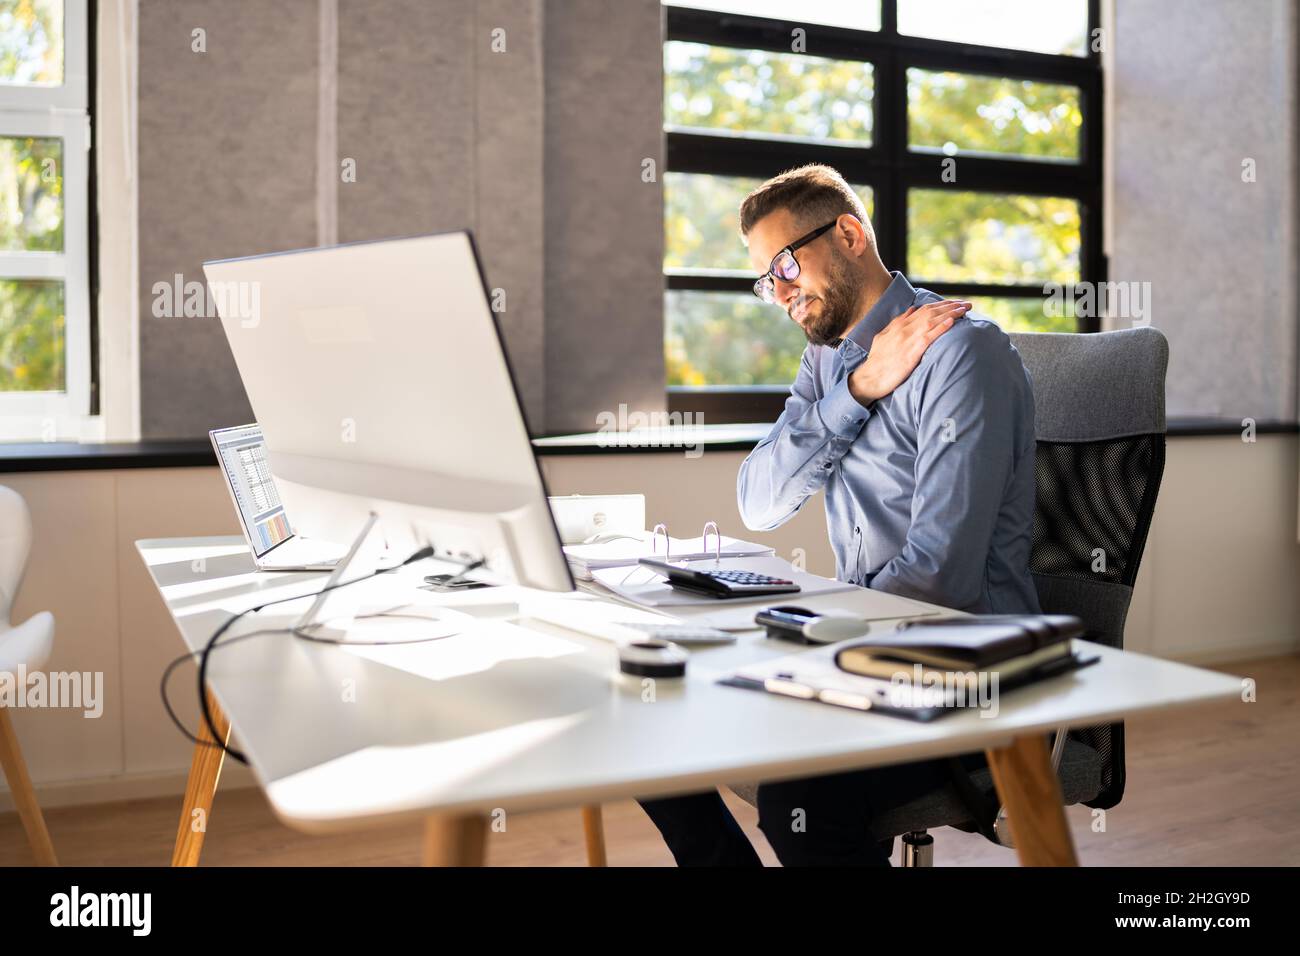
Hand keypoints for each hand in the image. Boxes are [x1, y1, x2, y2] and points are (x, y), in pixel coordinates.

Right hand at [848, 300, 969, 405]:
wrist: (869, 378)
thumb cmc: (877, 361)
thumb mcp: (883, 336)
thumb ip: (897, 322)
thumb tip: (912, 309)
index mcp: (898, 325)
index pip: (924, 309)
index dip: (941, 304)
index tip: (955, 303)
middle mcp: (904, 329)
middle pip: (931, 312)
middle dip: (951, 306)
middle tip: (967, 304)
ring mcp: (908, 340)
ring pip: (932, 321)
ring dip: (950, 314)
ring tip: (965, 310)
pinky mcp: (911, 353)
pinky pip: (929, 337)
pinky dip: (941, 328)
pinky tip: (952, 322)